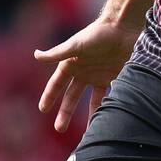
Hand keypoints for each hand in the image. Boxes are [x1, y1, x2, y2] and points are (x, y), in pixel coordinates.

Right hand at [34, 18, 139, 132]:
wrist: (124, 27)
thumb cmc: (98, 33)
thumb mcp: (76, 44)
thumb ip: (57, 53)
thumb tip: (36, 55)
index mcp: (72, 64)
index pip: (57, 84)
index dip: (49, 96)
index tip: (42, 109)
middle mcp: (84, 72)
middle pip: (72, 97)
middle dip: (65, 112)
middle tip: (59, 128)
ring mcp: (99, 76)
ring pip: (92, 101)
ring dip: (89, 116)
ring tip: (87, 133)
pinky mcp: (115, 77)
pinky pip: (109, 97)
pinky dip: (108, 108)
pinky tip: (107, 120)